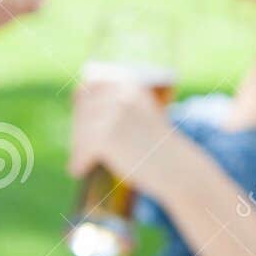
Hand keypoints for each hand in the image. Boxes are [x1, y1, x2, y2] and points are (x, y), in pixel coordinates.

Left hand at [68, 78, 177, 194]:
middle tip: (78, 147)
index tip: (79, 119)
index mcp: (130, 84)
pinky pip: (84, 148)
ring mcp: (114, 114)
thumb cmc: (159, 145)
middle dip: (79, 129)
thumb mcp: (141, 115)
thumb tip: (78, 100)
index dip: (81, 103)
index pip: (91, 85)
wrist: (177, 167)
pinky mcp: (107, 136)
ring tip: (79, 162)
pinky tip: (78, 170)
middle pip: (83, 109)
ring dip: (78, 147)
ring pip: (82, 130)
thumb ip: (117, 105)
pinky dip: (80, 161)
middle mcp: (121, 95)